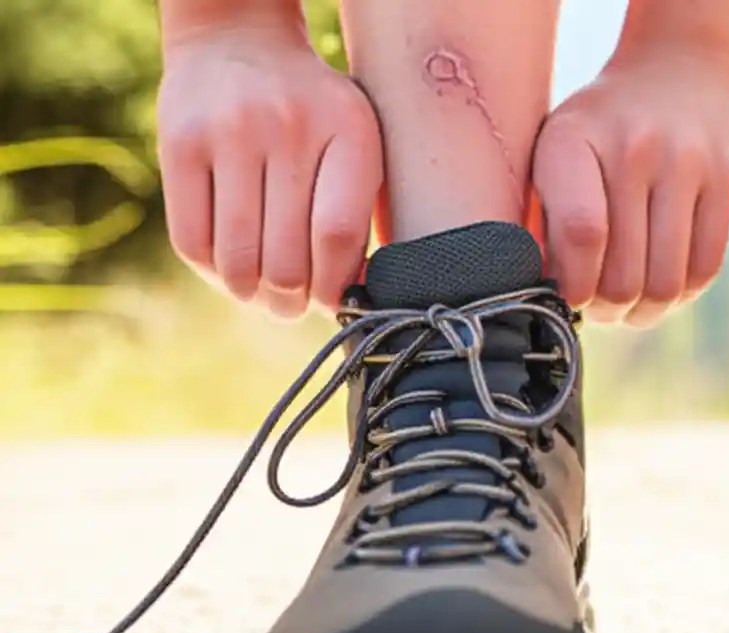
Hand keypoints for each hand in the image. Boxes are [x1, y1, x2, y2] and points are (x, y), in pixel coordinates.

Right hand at [157, 24, 382, 316]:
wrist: (240, 43)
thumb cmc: (313, 114)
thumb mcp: (356, 140)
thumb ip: (361, 209)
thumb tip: (354, 295)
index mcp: (348, 130)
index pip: (337, 235)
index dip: (334, 287)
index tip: (334, 302)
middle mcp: (288, 128)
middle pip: (286, 259)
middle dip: (291, 302)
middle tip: (292, 305)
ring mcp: (229, 134)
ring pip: (238, 261)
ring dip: (251, 296)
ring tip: (262, 295)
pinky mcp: (179, 145)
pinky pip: (193, 242)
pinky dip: (213, 273)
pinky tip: (229, 271)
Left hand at [533, 45, 728, 326]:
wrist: (677, 66)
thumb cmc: (599, 128)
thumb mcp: (555, 150)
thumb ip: (541, 216)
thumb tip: (541, 297)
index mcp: (572, 140)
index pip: (580, 235)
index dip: (573, 287)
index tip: (567, 298)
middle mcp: (632, 148)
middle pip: (624, 273)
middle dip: (607, 309)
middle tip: (599, 308)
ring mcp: (685, 162)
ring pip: (665, 281)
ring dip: (644, 313)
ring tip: (630, 308)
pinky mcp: (724, 178)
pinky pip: (706, 266)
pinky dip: (682, 296)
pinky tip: (664, 291)